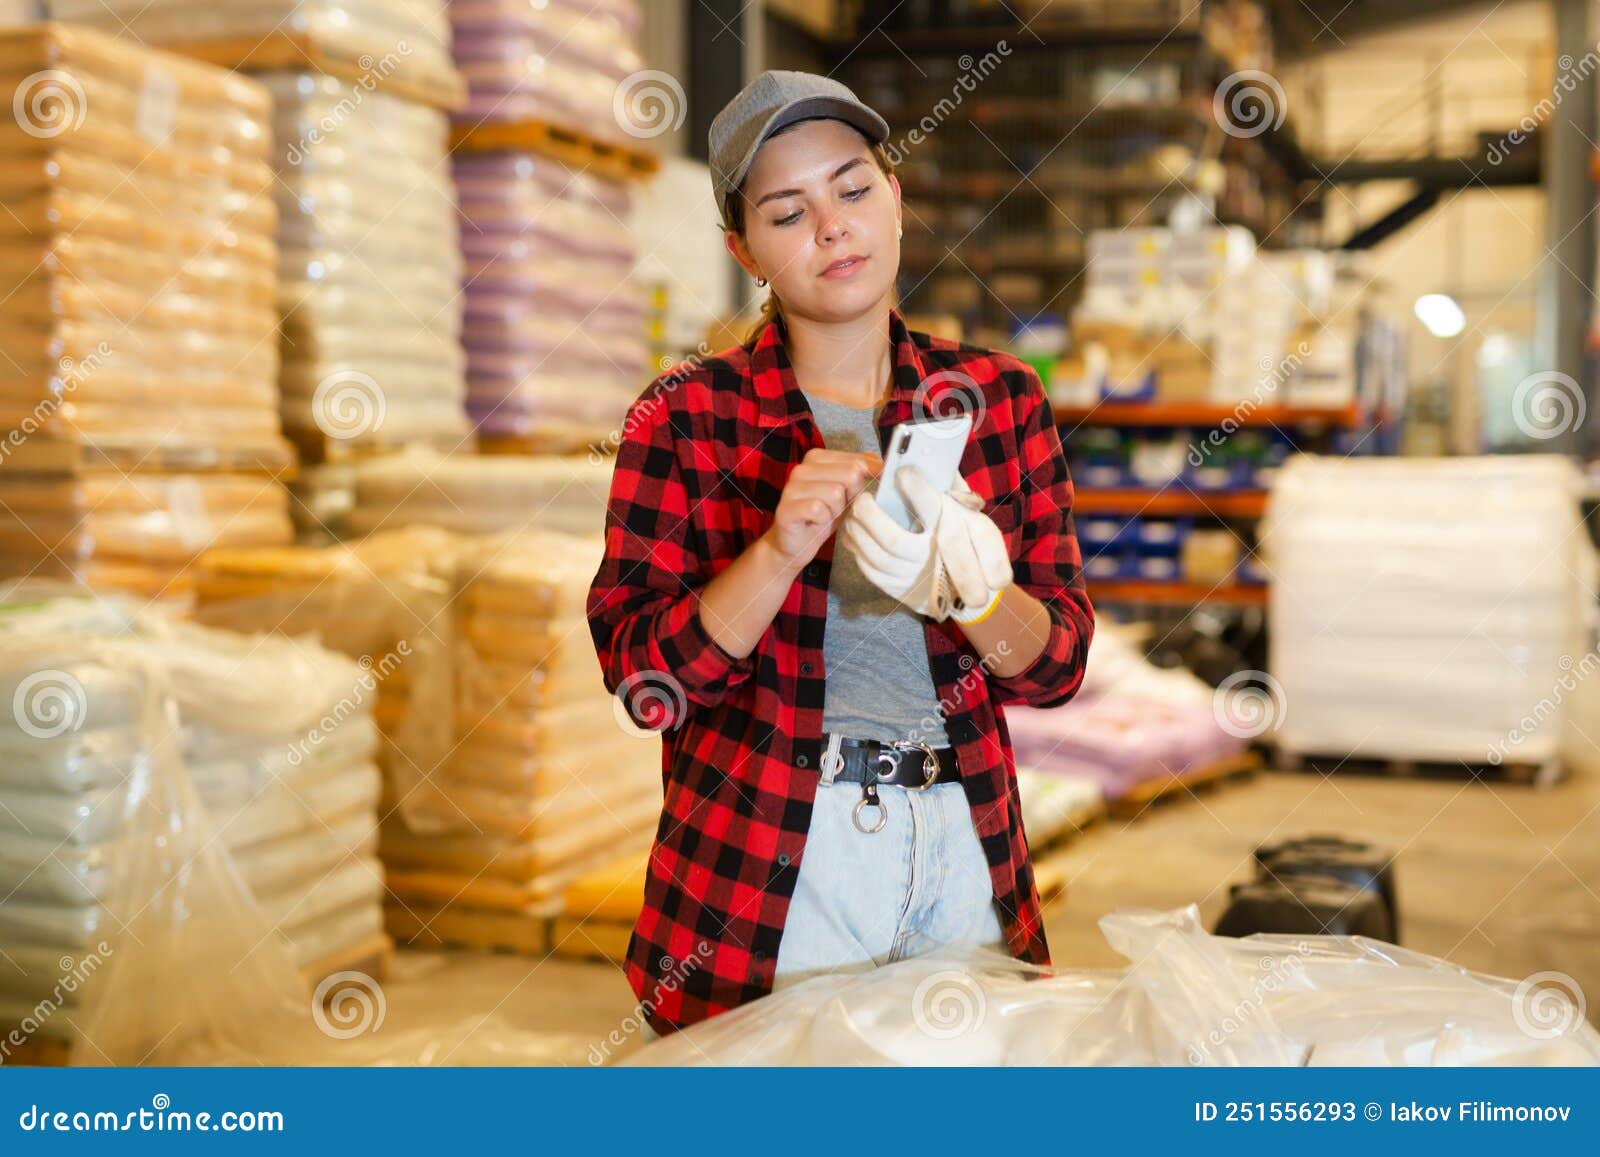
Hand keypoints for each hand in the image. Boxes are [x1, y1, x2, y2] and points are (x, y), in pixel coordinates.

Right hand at [764, 448, 880, 569]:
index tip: (872, 483)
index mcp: (816, 459)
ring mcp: (791, 487)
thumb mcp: (846, 493)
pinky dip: (823, 520)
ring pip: (835, 493)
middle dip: (851, 496)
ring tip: (824, 516)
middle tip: (838, 508)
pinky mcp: (786, 508)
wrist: (795, 544)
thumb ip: (859, 473)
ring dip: (835, 511)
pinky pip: (818, 509)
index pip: (855, 460)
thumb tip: (878, 460)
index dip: (868, 476)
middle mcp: (802, 469)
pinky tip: (814, 522)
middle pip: (849, 474)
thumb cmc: (821, 517)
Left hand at [843, 467, 1010, 620]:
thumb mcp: (967, 514)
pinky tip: (855, 534)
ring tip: (854, 514)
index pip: (934, 510)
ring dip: (859, 532)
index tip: (903, 472)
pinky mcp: (900, 590)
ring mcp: (915, 579)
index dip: (918, 489)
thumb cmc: (961, 541)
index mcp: (953, 535)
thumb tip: (931, 463)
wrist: (966, 587)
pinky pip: (871, 572)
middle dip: (871, 516)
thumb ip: (950, 492)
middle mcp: (933, 560)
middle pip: (895, 540)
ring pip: (878, 557)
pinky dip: (858, 551)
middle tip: (863, 498)